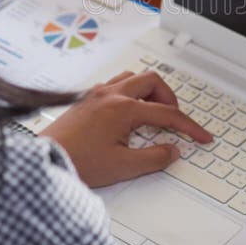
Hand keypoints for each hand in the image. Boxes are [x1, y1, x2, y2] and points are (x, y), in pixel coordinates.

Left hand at [40, 70, 211, 187]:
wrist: (44, 160)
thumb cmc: (76, 161)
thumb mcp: (123, 167)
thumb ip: (154, 157)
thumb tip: (172, 150)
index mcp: (123, 109)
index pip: (167, 114)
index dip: (189, 126)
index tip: (201, 136)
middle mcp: (111, 95)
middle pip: (153, 82)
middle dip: (169, 99)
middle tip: (174, 119)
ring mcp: (96, 94)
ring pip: (133, 77)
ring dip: (149, 91)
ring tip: (153, 111)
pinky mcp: (86, 99)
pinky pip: (116, 83)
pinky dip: (130, 92)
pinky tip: (128, 110)